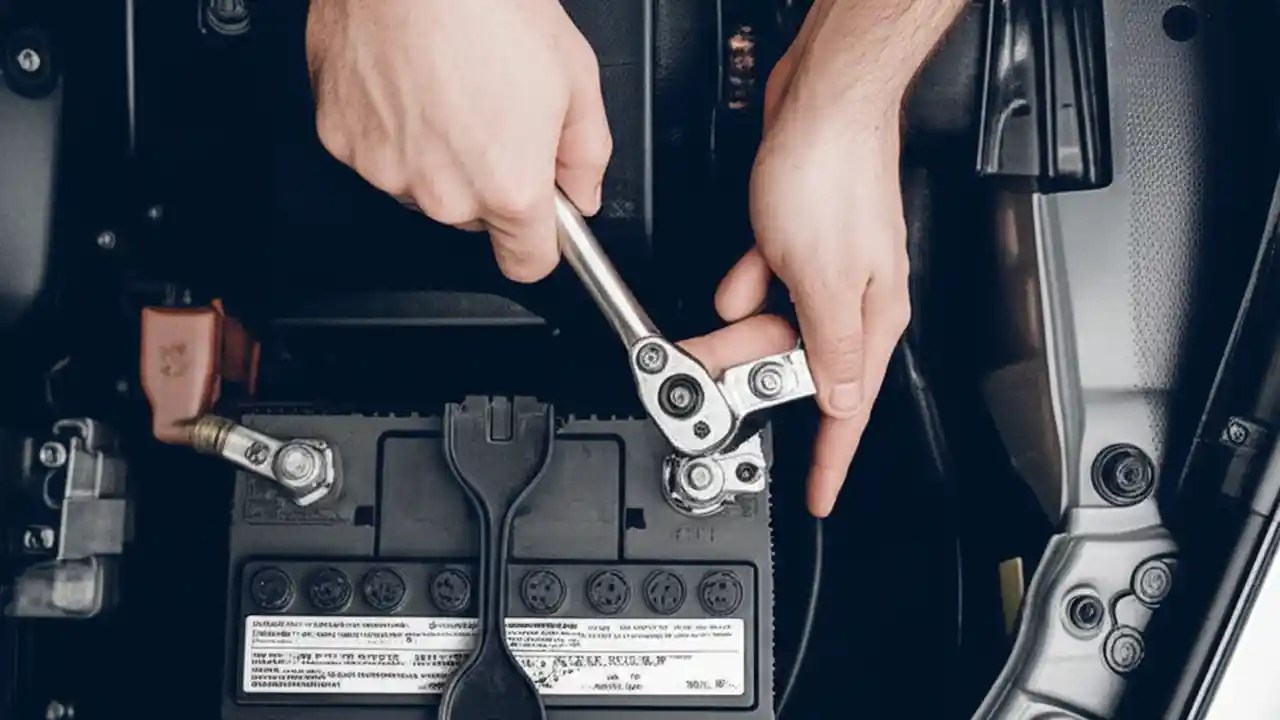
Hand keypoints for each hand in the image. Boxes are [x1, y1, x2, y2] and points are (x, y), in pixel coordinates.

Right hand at [306, 0, 611, 281]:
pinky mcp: (341, 141)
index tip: (543, 220)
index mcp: (509, 187)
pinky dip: (391, 127)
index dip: (541, 241)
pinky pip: (376, 153)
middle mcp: (444, 193)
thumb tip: (582, 189)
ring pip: (423, 186)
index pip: (528, 264)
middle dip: (489, 179)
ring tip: (449, 86)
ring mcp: (386, 171)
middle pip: (474, 220)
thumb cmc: (490, 5)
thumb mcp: (577, 77)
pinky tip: (409, 80)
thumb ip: (586, 153)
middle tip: (494, 112)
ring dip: (436, 154)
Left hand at [687, 17, 912, 517]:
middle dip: (746, 372)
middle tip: (705, 374)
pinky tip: (737, 276)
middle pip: (796, 364)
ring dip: (737, 327)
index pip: (849, 407)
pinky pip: (765, 283)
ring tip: (709, 327)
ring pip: (775, 324)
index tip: (817, 494)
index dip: (830, 458)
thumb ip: (830, 350)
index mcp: (870, 319)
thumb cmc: (833, 176)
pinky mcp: (799, 241)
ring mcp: (826, 269)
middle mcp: (854, 300)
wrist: (821, 103)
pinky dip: (745, 283)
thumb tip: (841, 401)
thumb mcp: (823, 280)